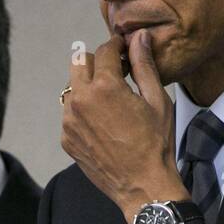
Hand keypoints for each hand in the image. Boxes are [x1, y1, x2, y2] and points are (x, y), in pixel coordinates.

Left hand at [61, 30, 187, 223]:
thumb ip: (144, 65)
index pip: (104, 50)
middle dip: (97, 61)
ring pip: (72, 88)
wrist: (143, 186)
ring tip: (110, 100)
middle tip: (116, 71)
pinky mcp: (66, 138)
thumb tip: (139, 38)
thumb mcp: (157, 100)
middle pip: (79, 62)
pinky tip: (103, 122)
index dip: (117, 45)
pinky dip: (83, 110)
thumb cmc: (156, 144)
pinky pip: (70, 113)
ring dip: (88, 86)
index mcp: (105, 87)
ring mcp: (69, 121)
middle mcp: (80, 101)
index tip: (124, 48)